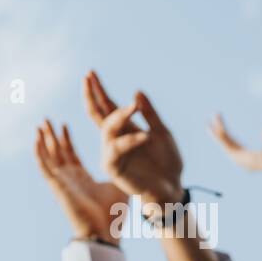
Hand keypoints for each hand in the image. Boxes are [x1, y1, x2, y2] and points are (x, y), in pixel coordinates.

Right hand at [35, 119, 127, 243]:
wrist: (105, 230)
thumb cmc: (112, 213)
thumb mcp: (116, 183)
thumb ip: (116, 169)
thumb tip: (126, 160)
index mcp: (81, 178)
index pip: (70, 155)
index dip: (66, 140)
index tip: (64, 124)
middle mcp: (69, 178)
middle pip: (57, 153)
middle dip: (52, 136)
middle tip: (47, 120)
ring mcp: (62, 182)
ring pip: (49, 156)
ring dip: (44, 140)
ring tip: (41, 123)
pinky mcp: (57, 186)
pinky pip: (45, 166)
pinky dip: (40, 152)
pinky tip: (37, 138)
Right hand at [84, 71, 183, 208]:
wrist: (172, 187)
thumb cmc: (167, 161)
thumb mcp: (162, 132)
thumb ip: (149, 113)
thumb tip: (136, 92)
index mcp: (125, 128)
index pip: (107, 106)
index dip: (98, 90)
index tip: (90, 73)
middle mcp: (114, 138)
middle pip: (98, 114)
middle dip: (93, 95)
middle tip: (89, 77)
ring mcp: (112, 152)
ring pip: (107, 128)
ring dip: (119, 116)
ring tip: (133, 107)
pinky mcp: (114, 167)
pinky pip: (118, 149)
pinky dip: (131, 140)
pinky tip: (145, 136)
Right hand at [210, 114, 261, 171]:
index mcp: (249, 156)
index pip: (234, 143)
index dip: (227, 134)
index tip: (221, 126)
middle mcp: (241, 159)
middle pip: (226, 143)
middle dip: (218, 131)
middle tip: (212, 121)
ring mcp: (238, 159)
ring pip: (223, 143)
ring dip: (216, 132)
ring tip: (208, 123)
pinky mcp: (237, 157)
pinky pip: (225, 144)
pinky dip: (218, 136)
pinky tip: (215, 128)